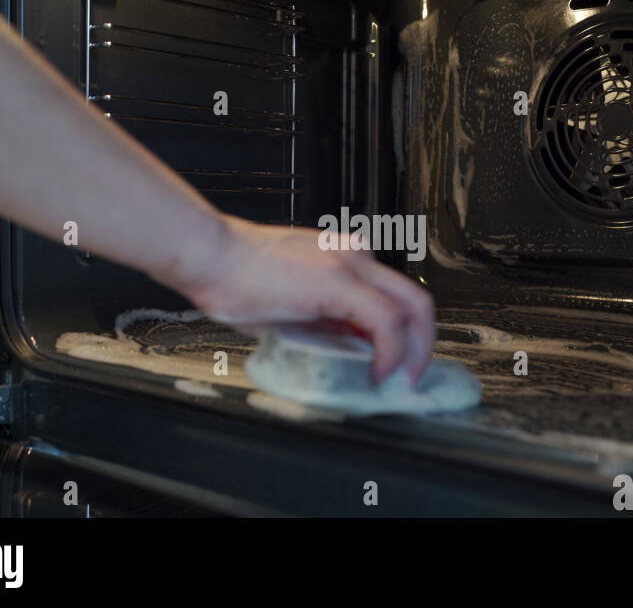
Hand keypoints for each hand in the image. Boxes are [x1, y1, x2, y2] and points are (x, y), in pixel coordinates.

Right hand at [163, 215, 435, 383]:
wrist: (210, 255)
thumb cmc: (235, 275)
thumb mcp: (291, 303)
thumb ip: (321, 318)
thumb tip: (338, 346)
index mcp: (343, 259)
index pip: (394, 295)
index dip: (405, 332)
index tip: (398, 359)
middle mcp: (354, 256)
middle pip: (415, 300)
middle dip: (423, 343)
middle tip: (413, 374)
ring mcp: (350, 266)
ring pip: (411, 308)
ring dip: (414, 351)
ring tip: (402, 378)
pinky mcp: (340, 282)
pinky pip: (385, 321)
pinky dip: (391, 351)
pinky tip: (379, 369)